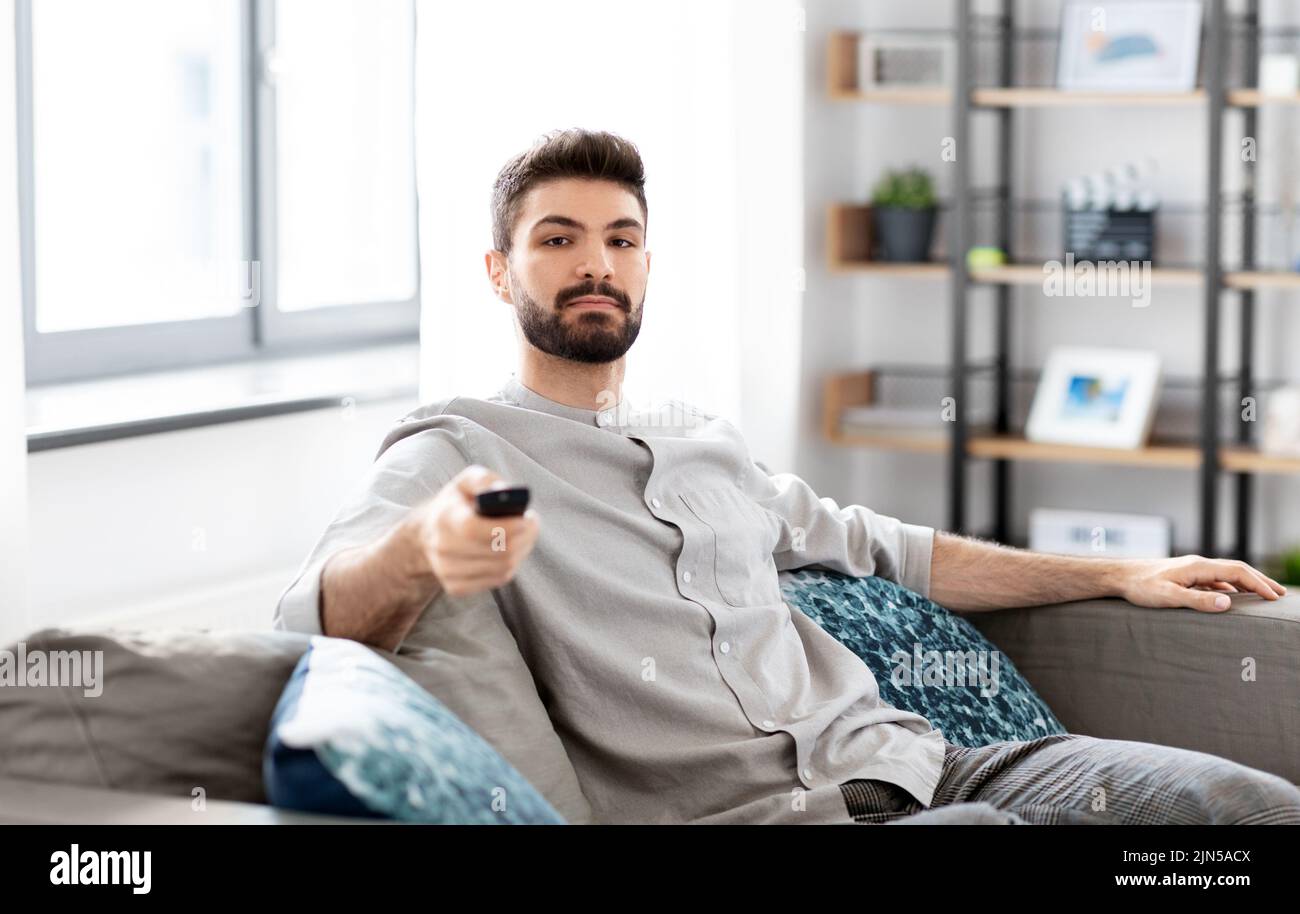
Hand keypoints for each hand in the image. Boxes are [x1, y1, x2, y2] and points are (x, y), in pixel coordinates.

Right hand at [408, 464, 539, 597]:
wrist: (430, 532)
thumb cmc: (457, 503)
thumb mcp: (467, 482)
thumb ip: (485, 481)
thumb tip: (506, 493)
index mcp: (444, 518)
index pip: (474, 529)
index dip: (506, 526)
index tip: (526, 518)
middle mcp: (443, 547)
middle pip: (498, 552)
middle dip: (524, 537)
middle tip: (532, 523)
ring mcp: (447, 571)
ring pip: (503, 568)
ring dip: (522, 550)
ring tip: (522, 534)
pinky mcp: (456, 587)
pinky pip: (498, 580)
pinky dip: (511, 565)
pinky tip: (509, 551)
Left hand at [1115, 554, 1286, 612]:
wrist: (1119, 577)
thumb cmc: (1140, 587)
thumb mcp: (1168, 597)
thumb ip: (1197, 601)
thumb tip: (1227, 604)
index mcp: (1197, 567)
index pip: (1237, 572)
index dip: (1258, 584)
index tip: (1275, 597)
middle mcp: (1198, 565)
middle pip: (1236, 570)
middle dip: (1260, 581)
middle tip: (1280, 595)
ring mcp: (1192, 570)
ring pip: (1226, 575)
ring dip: (1246, 584)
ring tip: (1263, 596)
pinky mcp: (1185, 577)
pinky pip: (1215, 581)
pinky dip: (1230, 588)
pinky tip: (1232, 599)